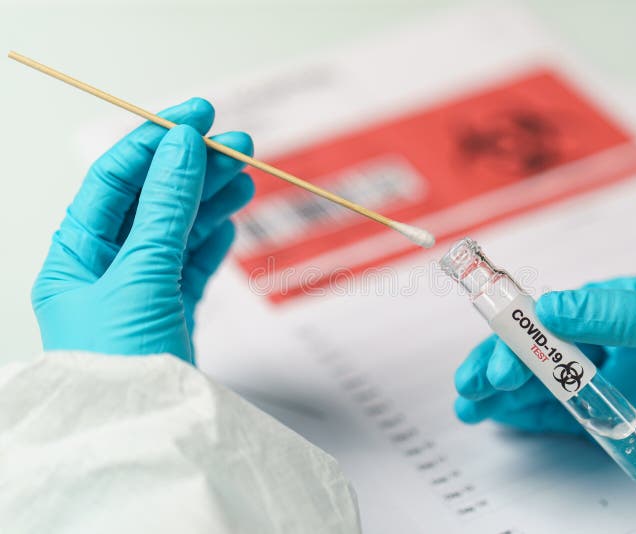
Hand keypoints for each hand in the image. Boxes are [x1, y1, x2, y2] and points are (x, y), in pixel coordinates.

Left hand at [32, 98, 254, 363]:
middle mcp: (104, 269)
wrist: (143, 440)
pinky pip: (193, 265)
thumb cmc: (118, 369)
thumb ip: (166, 210)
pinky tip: (229, 222)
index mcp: (75, 256)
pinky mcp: (171, 314)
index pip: (116, 181)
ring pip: (179, 231)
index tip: (199, 117)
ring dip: (211, 201)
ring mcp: (141, 291)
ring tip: (246, 176)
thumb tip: (182, 147)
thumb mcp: (139, 277)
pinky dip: (213, 242)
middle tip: (239, 145)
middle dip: (195, 170)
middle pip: (154, 202)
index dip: (156, 142)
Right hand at [453, 275, 635, 453]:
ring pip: (543, 383)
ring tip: (471, 402)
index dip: (521, 331)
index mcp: (626, 308)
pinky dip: (528, 416)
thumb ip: (622, 310)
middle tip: (475, 383)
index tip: (498, 350)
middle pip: (541, 349)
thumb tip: (554, 308)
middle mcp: (613, 343)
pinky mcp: (616, 419)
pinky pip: (562, 416)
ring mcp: (612, 383)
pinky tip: (501, 415)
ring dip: (503, 390)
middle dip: (501, 363)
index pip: (559, 314)